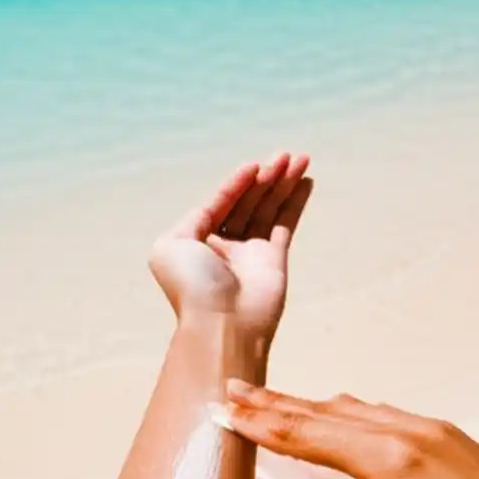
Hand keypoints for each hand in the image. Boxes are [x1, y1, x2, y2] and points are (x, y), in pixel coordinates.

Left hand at [149, 153, 311, 339]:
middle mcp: (221, 245)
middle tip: (284, 155)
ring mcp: (249, 252)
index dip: (235, 183)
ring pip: (267, 208)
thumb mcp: (172, 245)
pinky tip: (305, 181)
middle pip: (246, 201)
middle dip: (264, 177)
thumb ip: (193, 219)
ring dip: (282, 183)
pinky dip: (294, 203)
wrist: (224, 323)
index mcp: (194, 241)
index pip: (218, 202)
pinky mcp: (274, 259)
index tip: (253, 166)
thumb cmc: (193, 284)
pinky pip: (285, 224)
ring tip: (300, 159)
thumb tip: (216, 205)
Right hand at [219, 379, 478, 478]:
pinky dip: (341, 414)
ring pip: (352, 410)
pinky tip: (331, 419)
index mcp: (399, 468)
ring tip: (267, 402)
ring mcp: (436, 436)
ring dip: (305, 406)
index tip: (225, 413)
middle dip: (273, 404)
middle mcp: (415, 439)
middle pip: (325, 413)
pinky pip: (381, 416)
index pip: (310, 439)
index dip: (262, 427)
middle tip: (230, 391)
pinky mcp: (451, 443)